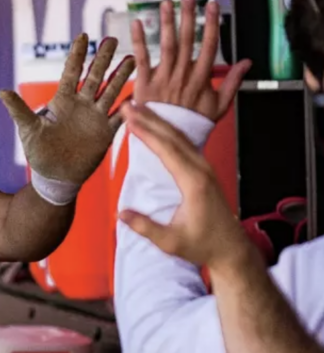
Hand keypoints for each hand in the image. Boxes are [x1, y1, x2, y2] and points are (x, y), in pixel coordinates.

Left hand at [0, 34, 135, 183]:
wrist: (54, 176)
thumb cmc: (38, 153)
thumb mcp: (27, 129)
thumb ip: (18, 110)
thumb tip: (1, 92)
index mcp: (62, 101)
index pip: (71, 72)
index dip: (77, 54)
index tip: (83, 35)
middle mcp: (81, 105)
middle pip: (95, 76)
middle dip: (103, 58)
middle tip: (113, 38)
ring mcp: (95, 117)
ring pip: (111, 91)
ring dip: (121, 75)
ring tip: (132, 58)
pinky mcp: (105, 133)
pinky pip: (120, 117)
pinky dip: (129, 107)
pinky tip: (139, 95)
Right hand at [118, 103, 250, 269]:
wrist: (231, 248)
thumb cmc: (202, 245)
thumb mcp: (170, 241)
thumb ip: (145, 227)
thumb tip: (121, 214)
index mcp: (194, 182)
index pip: (167, 150)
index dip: (147, 133)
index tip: (130, 119)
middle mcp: (201, 170)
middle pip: (173, 137)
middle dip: (149, 119)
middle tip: (129, 105)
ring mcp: (205, 168)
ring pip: (180, 137)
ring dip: (158, 121)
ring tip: (139, 109)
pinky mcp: (204, 171)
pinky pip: (185, 144)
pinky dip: (168, 131)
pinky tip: (157, 126)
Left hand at [132, 0, 250, 121]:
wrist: (170, 142)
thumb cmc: (193, 124)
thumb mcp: (219, 106)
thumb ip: (232, 82)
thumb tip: (247, 63)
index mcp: (201, 78)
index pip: (209, 45)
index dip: (211, 24)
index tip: (212, 5)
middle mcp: (182, 75)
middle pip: (187, 40)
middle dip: (188, 15)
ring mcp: (163, 79)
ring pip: (166, 46)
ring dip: (166, 22)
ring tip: (166, 2)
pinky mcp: (144, 85)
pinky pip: (141, 60)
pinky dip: (139, 41)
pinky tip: (137, 23)